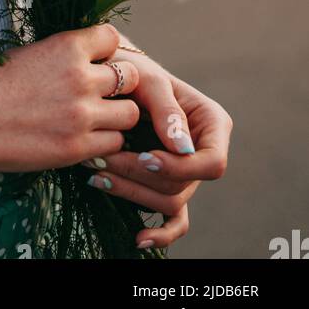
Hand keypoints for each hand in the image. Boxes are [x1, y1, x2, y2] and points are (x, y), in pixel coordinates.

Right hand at [0, 22, 142, 174]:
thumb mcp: (26, 54)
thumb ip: (61, 58)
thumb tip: (86, 63)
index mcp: (64, 46)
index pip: (113, 38)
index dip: (108, 51)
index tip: (99, 61)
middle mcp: (80, 77)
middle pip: (132, 77)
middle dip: (120, 86)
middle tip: (102, 96)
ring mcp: (81, 114)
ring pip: (131, 113)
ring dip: (117, 117)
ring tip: (94, 121)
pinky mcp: (75, 148)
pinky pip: (114, 144)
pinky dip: (103, 143)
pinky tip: (81, 140)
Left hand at [80, 53, 232, 251]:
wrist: (108, 74)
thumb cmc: (130, 69)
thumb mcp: (147, 78)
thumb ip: (167, 109)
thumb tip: (184, 149)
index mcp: (211, 123)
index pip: (212, 162)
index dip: (180, 167)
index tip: (144, 157)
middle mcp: (202, 151)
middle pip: (183, 184)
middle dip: (140, 176)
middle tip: (101, 158)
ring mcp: (185, 172)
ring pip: (168, 201)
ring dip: (131, 191)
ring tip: (95, 173)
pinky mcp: (165, 185)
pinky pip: (175, 221)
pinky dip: (160, 234)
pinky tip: (139, 239)